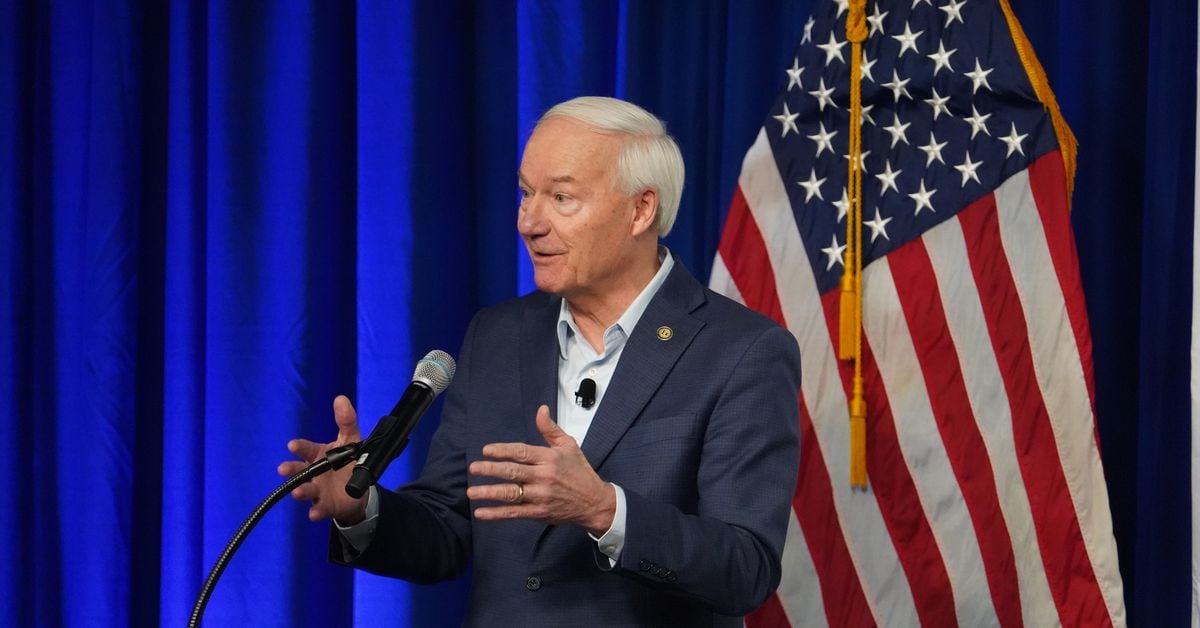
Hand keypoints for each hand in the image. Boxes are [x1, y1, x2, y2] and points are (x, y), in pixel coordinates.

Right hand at [277, 395, 368, 523]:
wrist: (358, 489)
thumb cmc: (348, 461)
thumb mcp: (351, 440)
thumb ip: (346, 421)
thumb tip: (341, 399)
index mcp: (318, 455)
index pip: (306, 449)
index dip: (299, 447)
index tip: (293, 445)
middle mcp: (314, 473)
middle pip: (299, 471)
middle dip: (291, 469)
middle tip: (283, 469)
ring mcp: (318, 490)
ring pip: (306, 491)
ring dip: (300, 492)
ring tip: (298, 493)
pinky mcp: (326, 506)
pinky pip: (319, 510)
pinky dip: (316, 512)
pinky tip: (314, 514)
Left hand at [466, 405, 615, 534]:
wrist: (594, 502)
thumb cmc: (580, 471)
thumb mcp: (569, 445)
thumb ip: (550, 429)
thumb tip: (541, 409)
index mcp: (549, 458)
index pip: (522, 452)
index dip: (503, 451)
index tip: (486, 450)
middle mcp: (544, 477)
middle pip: (513, 472)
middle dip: (491, 470)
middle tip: (473, 468)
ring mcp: (540, 496)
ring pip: (511, 493)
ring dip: (490, 493)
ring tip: (472, 491)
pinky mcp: (539, 512)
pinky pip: (514, 512)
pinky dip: (497, 513)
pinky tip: (481, 512)